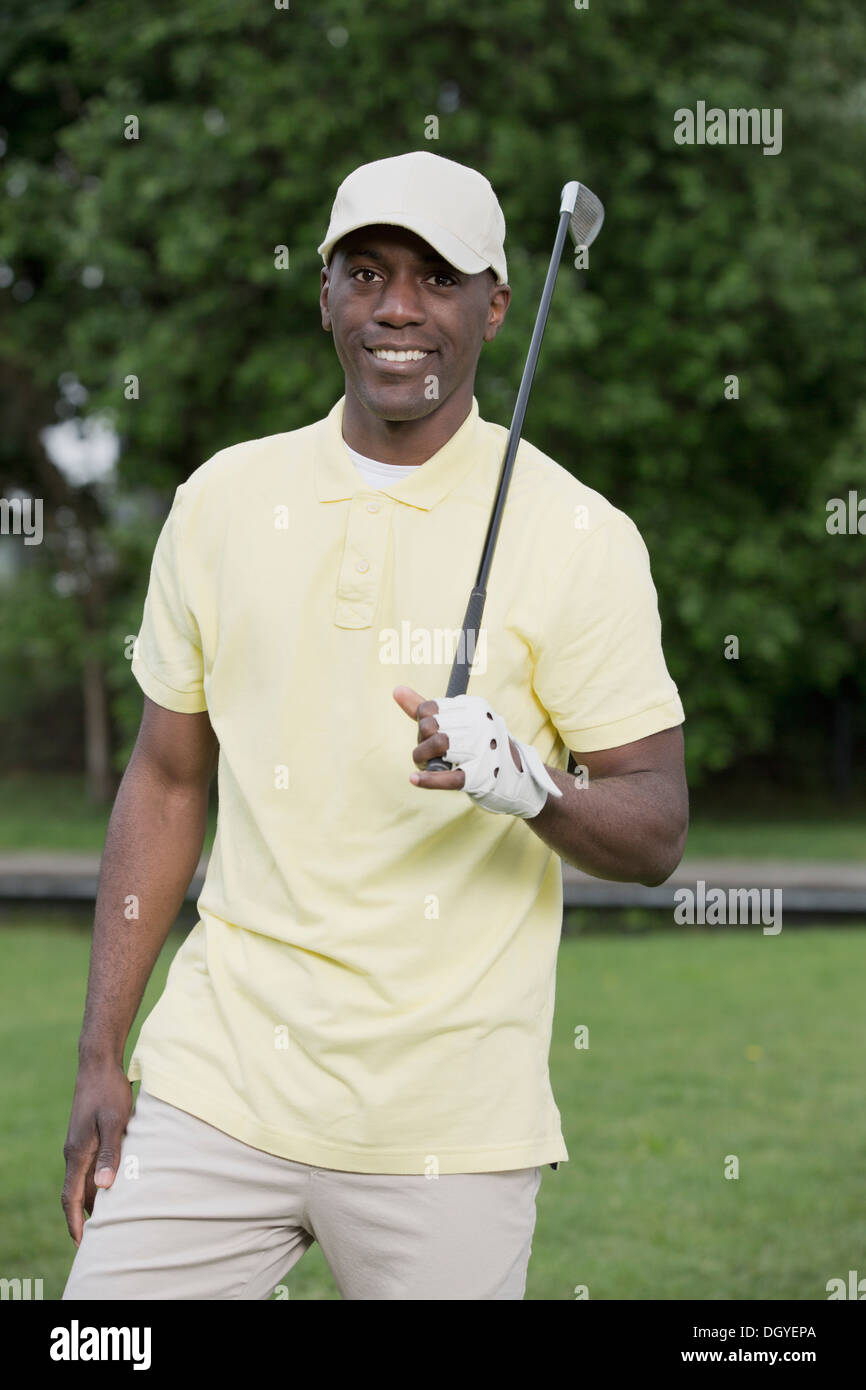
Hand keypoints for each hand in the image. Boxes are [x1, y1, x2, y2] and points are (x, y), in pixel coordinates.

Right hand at [61, 1058, 132, 1245]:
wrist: (98, 1064)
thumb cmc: (109, 1092)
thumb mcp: (115, 1122)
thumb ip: (111, 1154)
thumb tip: (103, 1188)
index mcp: (77, 1153)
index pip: (70, 1198)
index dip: (75, 1223)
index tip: (82, 1245)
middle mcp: (74, 1152)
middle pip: (76, 1194)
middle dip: (85, 1218)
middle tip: (99, 1241)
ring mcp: (80, 1144)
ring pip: (83, 1181)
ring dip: (93, 1200)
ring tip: (109, 1221)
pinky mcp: (88, 1136)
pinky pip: (90, 1167)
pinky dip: (98, 1182)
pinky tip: (113, 1187)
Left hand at [393, 686, 561, 816]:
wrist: (516, 777)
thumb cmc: (480, 745)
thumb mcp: (458, 721)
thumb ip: (426, 708)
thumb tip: (397, 690)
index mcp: (474, 707)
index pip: (429, 709)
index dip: (422, 724)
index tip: (430, 733)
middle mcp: (479, 724)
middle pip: (430, 726)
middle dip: (421, 742)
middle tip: (428, 753)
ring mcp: (481, 750)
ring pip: (437, 746)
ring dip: (422, 759)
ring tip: (425, 764)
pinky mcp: (479, 777)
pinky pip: (447, 777)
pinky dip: (427, 779)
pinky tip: (415, 779)